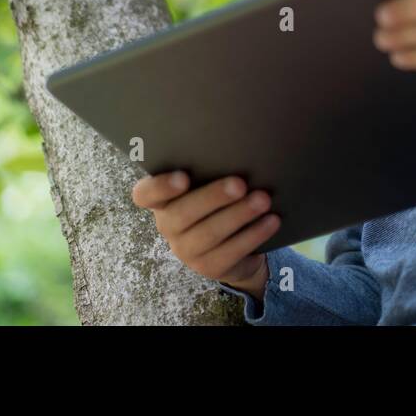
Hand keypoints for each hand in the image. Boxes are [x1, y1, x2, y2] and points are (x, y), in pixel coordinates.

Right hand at [131, 171, 277, 295]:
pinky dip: (254, 235)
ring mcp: (186, 250)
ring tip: (263, 200)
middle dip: (213, 197)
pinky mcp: (209, 267)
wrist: (235, 241)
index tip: (183, 178)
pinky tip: (271, 221)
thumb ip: (211, 169)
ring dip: (239, 215)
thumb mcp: (209, 183)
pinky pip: (231, 252)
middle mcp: (168, 226)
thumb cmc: (218, 199)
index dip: (159, 187)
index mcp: (162, 200)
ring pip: (209, 234)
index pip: (145, 194)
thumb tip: (238, 148)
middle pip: (183, 213)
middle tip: (240, 184)